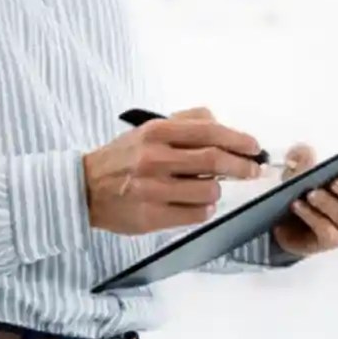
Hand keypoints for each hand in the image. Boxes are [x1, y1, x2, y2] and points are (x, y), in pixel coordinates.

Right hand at [83, 107, 262, 234]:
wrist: (83, 189)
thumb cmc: (122, 158)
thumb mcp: (148, 129)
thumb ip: (186, 121)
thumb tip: (220, 123)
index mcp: (155, 132)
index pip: (209, 132)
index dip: (238, 140)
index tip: (254, 147)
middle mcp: (154, 159)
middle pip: (215, 161)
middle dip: (242, 166)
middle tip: (252, 170)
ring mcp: (152, 190)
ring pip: (209, 190)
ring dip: (217, 189)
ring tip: (207, 187)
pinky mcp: (151, 216)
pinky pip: (197, 214)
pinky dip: (204, 209)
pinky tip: (195, 203)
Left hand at [271, 143, 337, 256]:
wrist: (282, 223)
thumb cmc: (301, 193)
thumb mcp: (297, 172)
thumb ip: (300, 159)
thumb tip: (304, 151)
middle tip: (336, 182)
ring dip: (331, 205)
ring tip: (311, 193)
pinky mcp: (330, 242)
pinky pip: (328, 232)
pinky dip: (313, 217)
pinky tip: (299, 206)